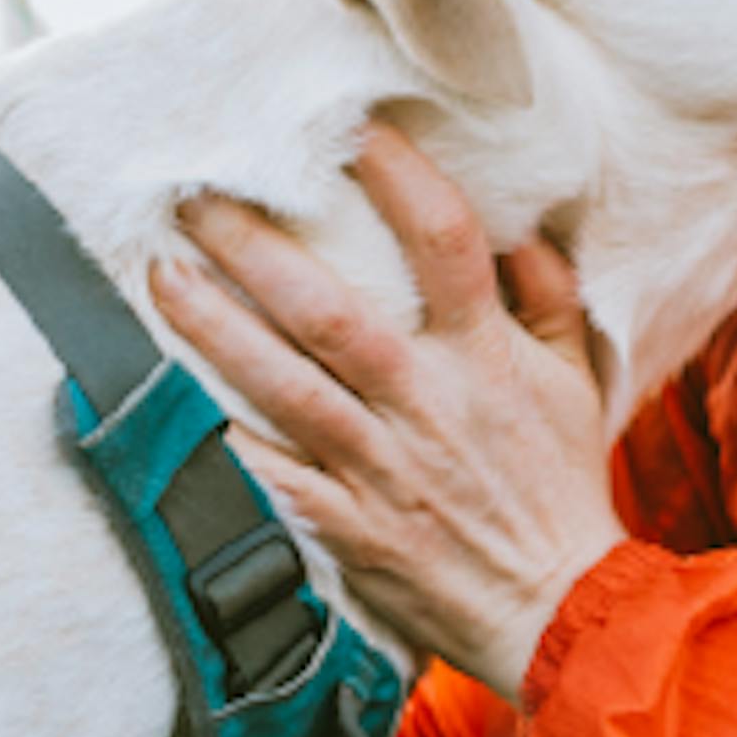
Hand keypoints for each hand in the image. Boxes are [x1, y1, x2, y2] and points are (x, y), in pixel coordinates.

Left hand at [152, 124, 622, 701]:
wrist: (561, 608)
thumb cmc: (560, 487)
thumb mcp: (576, 380)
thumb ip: (547, 296)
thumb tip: (519, 224)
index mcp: (485, 356)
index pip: (444, 242)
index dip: (398, 176)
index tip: (351, 128)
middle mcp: (426, 402)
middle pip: (328, 310)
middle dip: (256, 247)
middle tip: (197, 195)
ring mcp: (380, 466)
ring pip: (282, 384)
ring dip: (214, 327)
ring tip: (160, 273)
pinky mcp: (346, 525)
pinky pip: (267, 477)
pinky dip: (215, 439)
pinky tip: (162, 398)